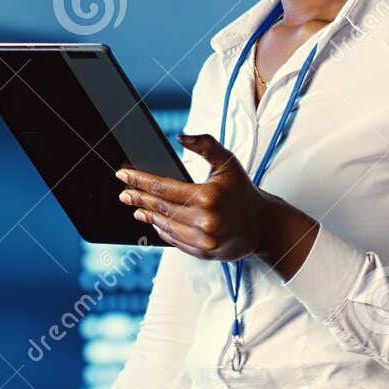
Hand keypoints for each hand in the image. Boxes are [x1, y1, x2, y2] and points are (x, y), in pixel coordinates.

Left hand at [116, 132, 318, 277]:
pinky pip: (174, 241)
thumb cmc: (243, 191)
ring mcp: (203, 240)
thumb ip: (205, 145)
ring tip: (136, 206)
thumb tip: (180, 135)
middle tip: (123, 192)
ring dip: (147, 215)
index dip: (139, 180)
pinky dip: (162, 230)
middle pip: (160, 207)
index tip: (123, 175)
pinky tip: (154, 220)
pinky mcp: (203, 253)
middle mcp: (204, 221)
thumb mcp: (228, 163)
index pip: (163, 187)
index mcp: (207, 197)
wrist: (264, 226)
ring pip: (164, 225)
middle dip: (138, 198)